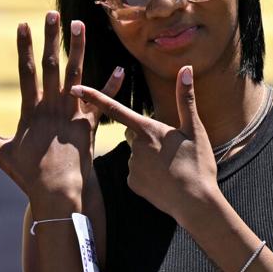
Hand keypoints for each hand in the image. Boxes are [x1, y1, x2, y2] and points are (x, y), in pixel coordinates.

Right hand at [0, 12, 106, 206]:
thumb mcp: (0, 152)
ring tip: (79, 25)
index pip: (26, 71)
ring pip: (77, 75)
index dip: (24, 47)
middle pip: (52, 65)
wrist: (58, 193)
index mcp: (31, 111)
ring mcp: (72, 114)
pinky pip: (103, 103)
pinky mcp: (90, 126)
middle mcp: (53, 107)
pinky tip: (120, 69)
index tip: (23, 24)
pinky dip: (111, 87)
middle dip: (51, 38)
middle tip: (53, 13)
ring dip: (79, 49)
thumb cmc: (28, 175)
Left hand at [71, 65, 219, 227]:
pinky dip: (147, 174)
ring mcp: (131, 165)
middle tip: (169, 148)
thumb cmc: (198, 163)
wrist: (195, 202)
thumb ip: (185, 99)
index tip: (74, 89)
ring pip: (136, 154)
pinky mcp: (132, 183)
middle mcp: (134, 146)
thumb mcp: (194, 129)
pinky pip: (136, 172)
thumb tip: (186, 69)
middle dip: (145, 136)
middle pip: (132, 133)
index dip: (94, 97)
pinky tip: (163, 180)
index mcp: (147, 129)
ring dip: (148, 156)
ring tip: (171, 166)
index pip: (115, 109)